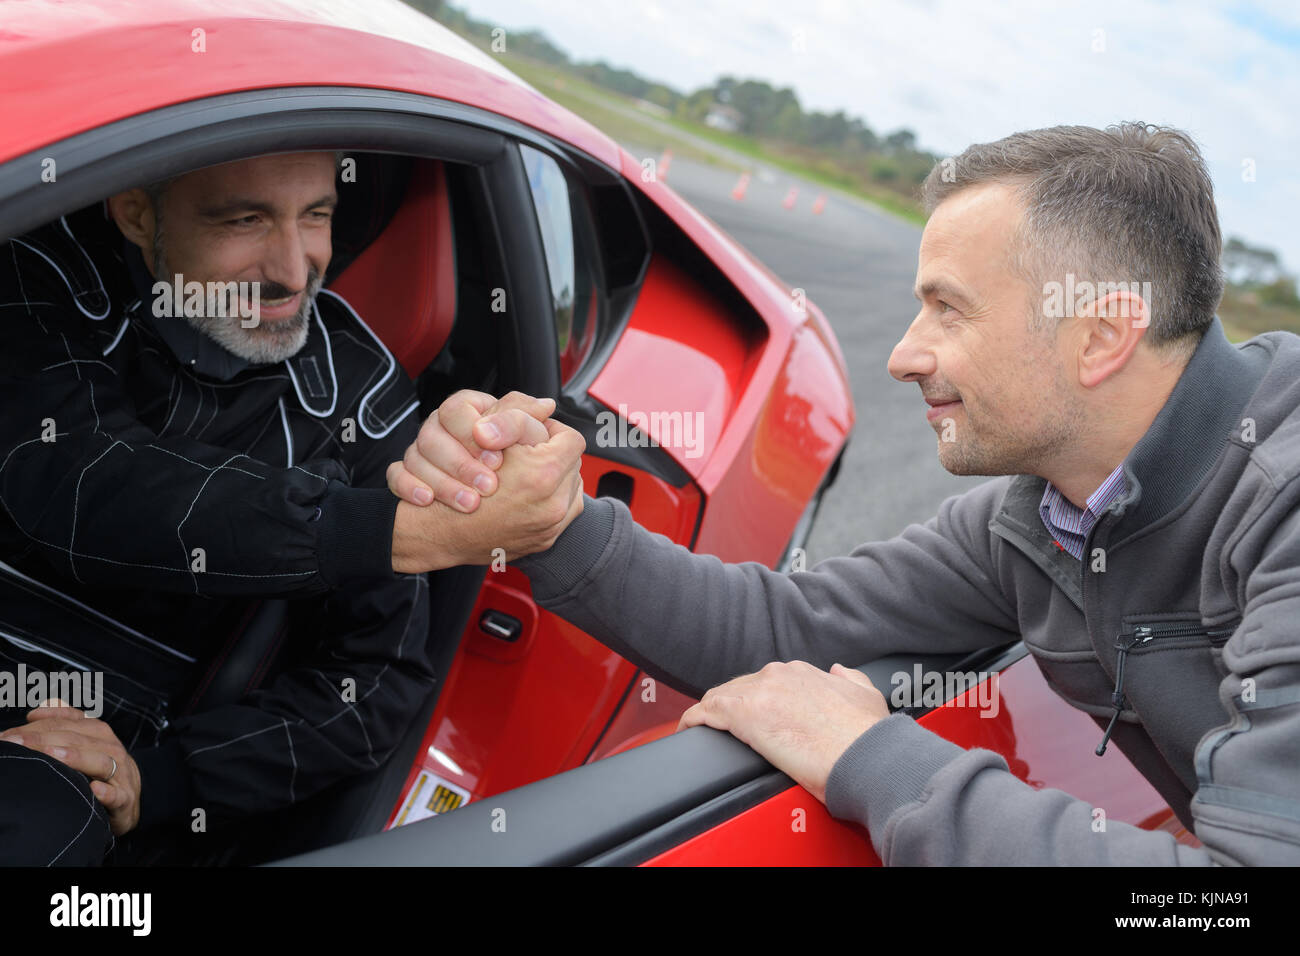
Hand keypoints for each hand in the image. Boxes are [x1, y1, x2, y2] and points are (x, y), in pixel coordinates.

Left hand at [0, 701, 141, 834]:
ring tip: (52, 755)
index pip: (64, 723)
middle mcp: (109, 747)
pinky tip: (94, 789)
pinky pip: (116, 794)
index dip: (36, 726)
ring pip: (99, 761)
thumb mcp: (86, 741)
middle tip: (13, 744)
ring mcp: (120, 772)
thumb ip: (67, 722)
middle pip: (75, 739)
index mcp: (97, 731)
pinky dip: (106, 792)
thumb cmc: (100, 769)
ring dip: (76, 757)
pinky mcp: (125, 798)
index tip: (7, 735)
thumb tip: (45, 705)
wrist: (130, 796)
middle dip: (42, 740)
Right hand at [387, 390, 553, 511]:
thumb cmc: (503, 457)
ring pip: (414, 455)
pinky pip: (395, 475)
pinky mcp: (406, 476)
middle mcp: (440, 427)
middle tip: (489, 485)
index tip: (498, 457)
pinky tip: (428, 500)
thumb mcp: (520, 434)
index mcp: (466, 410)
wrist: (469, 510)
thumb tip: (545, 406)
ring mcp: (420, 453)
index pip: (457, 408)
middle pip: (433, 434)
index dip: (477, 433)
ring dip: (444, 481)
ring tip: (470, 504)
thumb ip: (527, 418)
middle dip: (463, 464)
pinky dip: (409, 487)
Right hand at [391, 416, 586, 572]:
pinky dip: (547, 500)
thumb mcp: (486, 436)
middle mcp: (553, 505)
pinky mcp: (545, 541)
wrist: (440, 534)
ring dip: (552, 478)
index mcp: (543, 474)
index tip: (536, 433)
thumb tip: (547, 407)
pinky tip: (525, 495)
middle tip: (530, 453)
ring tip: (528, 474)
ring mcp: (550, 527)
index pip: (571, 438)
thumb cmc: (457, 484)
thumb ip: (518, 417)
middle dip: (552, 455)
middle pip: (572, 464)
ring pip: (569, 488)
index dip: (551, 430)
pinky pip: (561, 512)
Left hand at [676, 662, 890, 803]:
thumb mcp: (868, 695)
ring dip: (710, 714)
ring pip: (720, 698)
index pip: (766, 683)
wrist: (867, 758)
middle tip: (724, 730)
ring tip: (702, 733)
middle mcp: (779, 676)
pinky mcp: (744, 715)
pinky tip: (688, 732)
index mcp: (804, 673)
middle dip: (731, 708)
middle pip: (740, 688)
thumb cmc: (869, 737)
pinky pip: (705, 713)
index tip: (753, 717)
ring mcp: (760, 692)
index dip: (755, 700)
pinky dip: (692, 721)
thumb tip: (838, 670)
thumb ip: (850, 678)